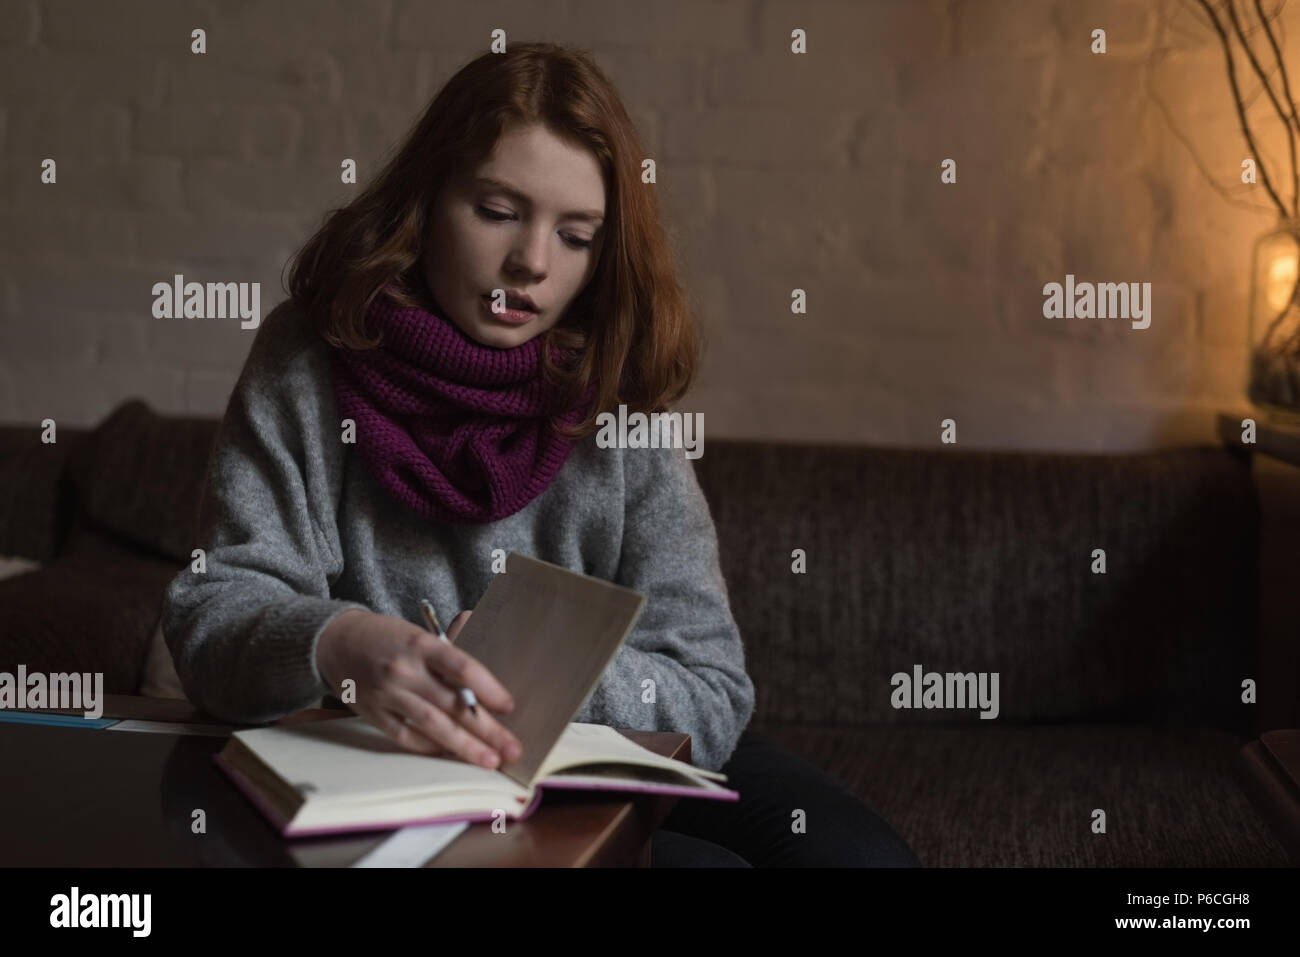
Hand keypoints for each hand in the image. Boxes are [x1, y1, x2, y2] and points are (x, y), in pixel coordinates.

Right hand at [316, 608, 522, 768]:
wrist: (336, 642)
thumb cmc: (389, 637)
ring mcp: (387, 695)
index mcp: (421, 644)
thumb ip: (453, 646)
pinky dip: (431, 748)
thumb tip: (487, 655)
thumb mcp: (420, 632)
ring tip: (490, 761)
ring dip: (464, 747)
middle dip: (486, 730)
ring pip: (432, 725)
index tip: (509, 706)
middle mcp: (405, 670)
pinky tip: (452, 757)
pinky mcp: (374, 714)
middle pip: (452, 704)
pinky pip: (406, 737)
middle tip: (512, 749)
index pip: (462, 668)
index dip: (488, 689)